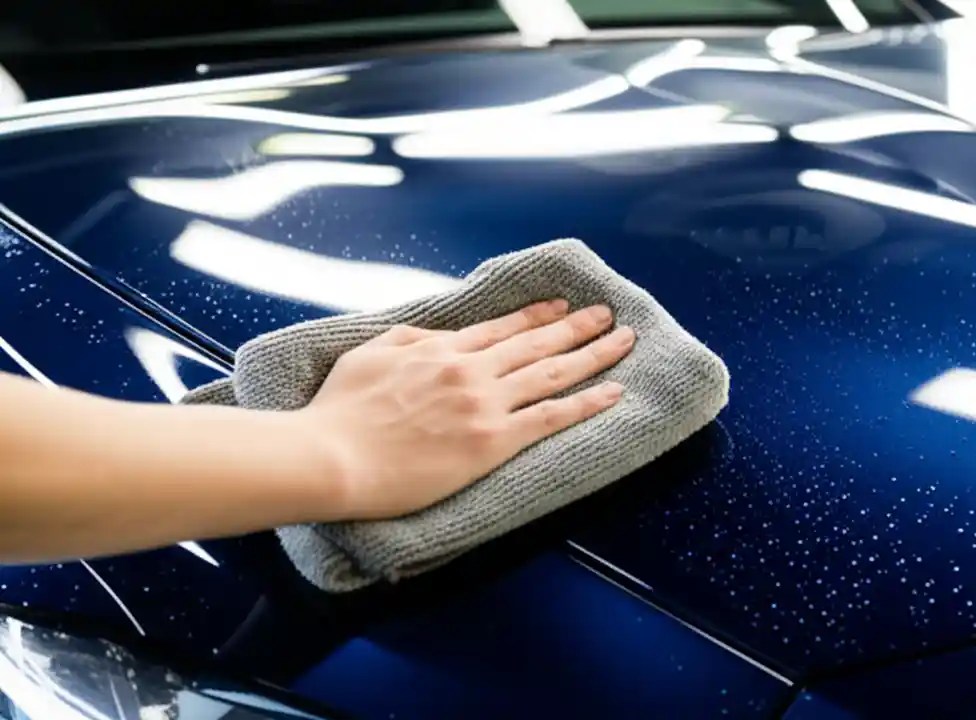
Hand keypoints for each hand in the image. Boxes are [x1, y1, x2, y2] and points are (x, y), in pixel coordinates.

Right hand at [299, 300, 633, 520]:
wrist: (331, 456)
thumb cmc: (338, 412)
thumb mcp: (368, 355)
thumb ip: (408, 340)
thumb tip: (436, 335)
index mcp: (440, 349)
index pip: (500, 328)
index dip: (536, 316)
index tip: (561, 306)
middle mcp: (470, 369)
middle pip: (536, 343)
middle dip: (577, 327)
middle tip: (607, 315)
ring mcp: (484, 404)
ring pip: (552, 372)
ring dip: (593, 354)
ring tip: (622, 340)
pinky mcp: (492, 441)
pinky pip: (551, 416)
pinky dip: (586, 402)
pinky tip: (613, 392)